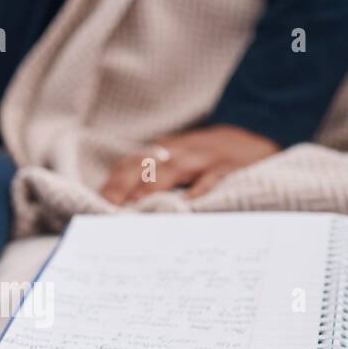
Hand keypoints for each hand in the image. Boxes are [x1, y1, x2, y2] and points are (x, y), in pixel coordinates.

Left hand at [100, 125, 279, 204]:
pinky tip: (186, 206)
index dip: (112, 185)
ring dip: (152, 190)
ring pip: (172, 171)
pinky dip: (198, 190)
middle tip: (109, 214)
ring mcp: (202, 158)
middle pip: (143, 167)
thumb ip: (151, 177)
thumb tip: (121, 205)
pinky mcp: (227, 166)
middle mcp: (177, 151)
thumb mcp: (177, 160)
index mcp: (162, 151)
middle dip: (123, 189)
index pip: (129, 166)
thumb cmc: (205, 157)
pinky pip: (211, 177)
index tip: (97, 207)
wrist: (251, 135)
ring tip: (136, 211)